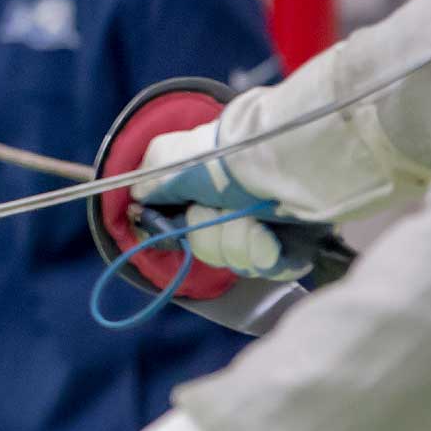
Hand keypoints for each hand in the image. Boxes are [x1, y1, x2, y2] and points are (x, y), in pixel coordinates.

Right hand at [134, 123, 311, 279]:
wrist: (278, 166)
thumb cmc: (222, 161)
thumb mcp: (170, 162)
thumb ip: (151, 184)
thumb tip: (138, 199)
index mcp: (207, 190)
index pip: (181, 226)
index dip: (175, 228)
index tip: (173, 221)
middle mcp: (234, 210)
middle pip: (205, 248)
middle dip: (209, 233)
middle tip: (219, 210)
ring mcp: (264, 231)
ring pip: (234, 260)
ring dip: (237, 240)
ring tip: (251, 217)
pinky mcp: (291, 250)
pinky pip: (267, 270)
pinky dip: (264, 255)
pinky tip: (268, 236)